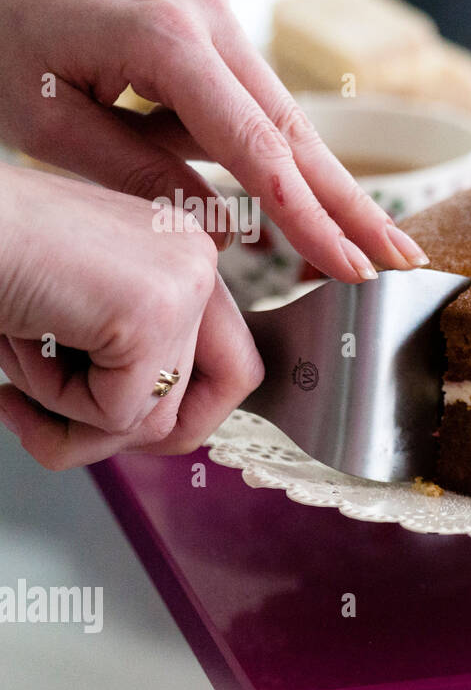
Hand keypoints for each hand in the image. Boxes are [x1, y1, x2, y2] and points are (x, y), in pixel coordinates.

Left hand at [0, 0, 428, 282]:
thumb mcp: (48, 128)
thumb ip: (142, 179)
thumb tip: (223, 228)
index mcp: (166, 41)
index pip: (259, 153)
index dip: (312, 219)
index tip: (354, 268)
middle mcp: (208, 17)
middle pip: (298, 132)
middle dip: (352, 204)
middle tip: (403, 257)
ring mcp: (212, 14)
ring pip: (283, 120)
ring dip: (322, 187)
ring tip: (366, 244)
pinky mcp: (205, 23)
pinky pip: (248, 102)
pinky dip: (271, 157)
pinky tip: (295, 207)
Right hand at [0, 163, 262, 468]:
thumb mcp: (80, 316)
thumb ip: (132, 362)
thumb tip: (160, 435)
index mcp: (184, 255)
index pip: (231, 367)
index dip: (166, 414)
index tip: (91, 417)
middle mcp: (198, 260)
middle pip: (205, 401)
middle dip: (124, 433)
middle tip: (41, 418)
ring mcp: (184, 282)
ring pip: (153, 418)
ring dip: (69, 412)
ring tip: (19, 355)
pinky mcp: (152, 311)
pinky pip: (114, 413)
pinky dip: (52, 400)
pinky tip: (20, 341)